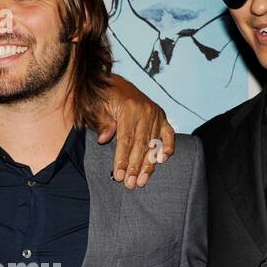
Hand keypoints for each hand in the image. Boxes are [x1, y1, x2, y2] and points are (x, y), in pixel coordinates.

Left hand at [96, 74, 174, 188]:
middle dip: (135, 167)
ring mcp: (156, 114)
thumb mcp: (97, 107)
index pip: (126, 140)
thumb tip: (104, 139)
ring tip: (143, 181)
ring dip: (149, 165)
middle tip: (130, 184)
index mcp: (129, 109)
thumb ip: (102, 122)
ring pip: (154, 143)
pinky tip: (163, 160)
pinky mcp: (162, 116)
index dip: (122, 159)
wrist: (115, 83)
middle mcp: (146, 111)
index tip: (118, 176)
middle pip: (142, 145)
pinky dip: (168, 147)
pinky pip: (168, 133)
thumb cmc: (104, 98)